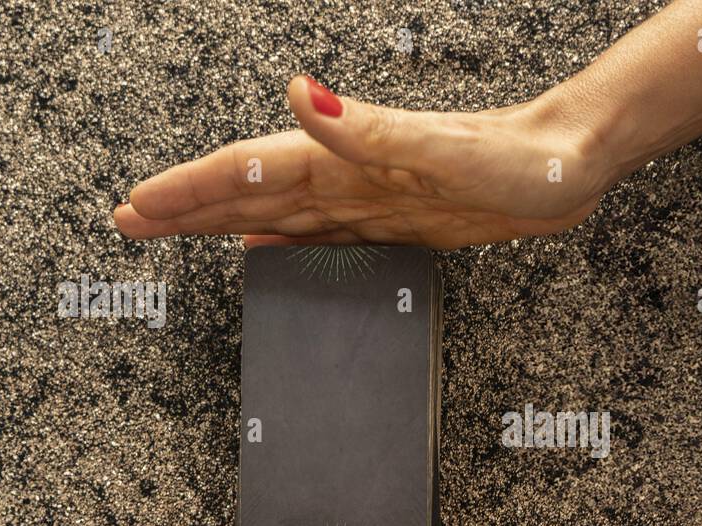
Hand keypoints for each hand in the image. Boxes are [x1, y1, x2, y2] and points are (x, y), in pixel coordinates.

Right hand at [114, 76, 606, 248]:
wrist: (573, 168)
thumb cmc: (524, 159)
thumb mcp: (447, 147)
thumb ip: (371, 129)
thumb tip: (301, 98)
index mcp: (351, 158)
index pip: (251, 173)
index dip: (191, 191)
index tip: (137, 207)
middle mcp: (354, 176)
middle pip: (251, 193)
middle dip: (187, 208)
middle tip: (129, 223)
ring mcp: (375, 199)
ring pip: (280, 215)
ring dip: (224, 224)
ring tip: (174, 232)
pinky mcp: (402, 223)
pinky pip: (326, 237)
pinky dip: (285, 244)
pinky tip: (266, 250)